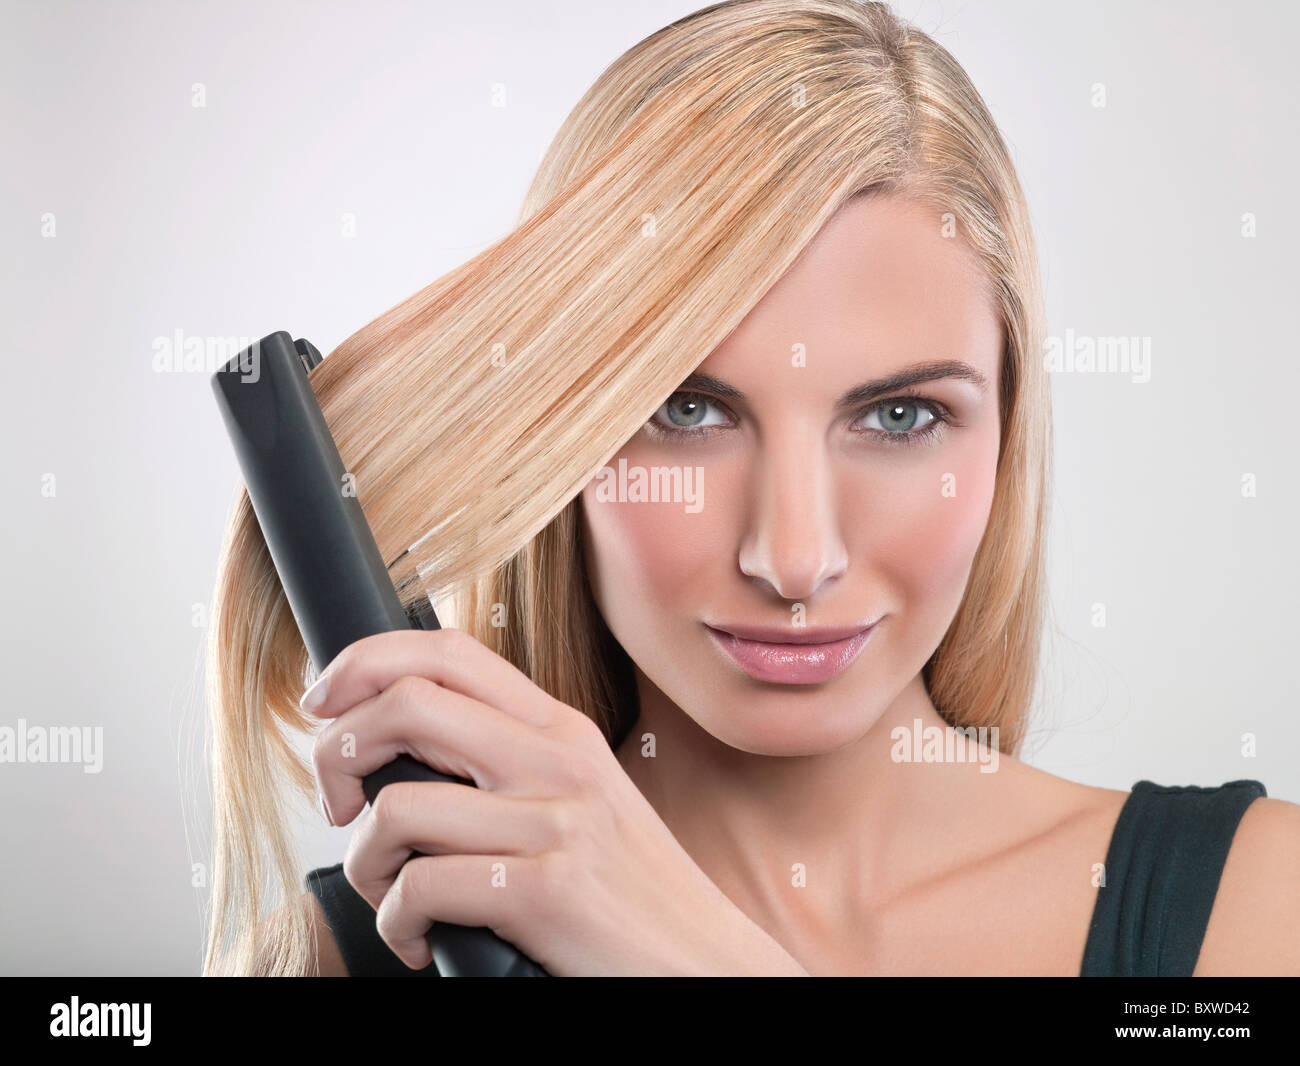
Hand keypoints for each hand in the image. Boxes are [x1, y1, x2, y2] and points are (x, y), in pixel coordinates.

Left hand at [303, 627, 807, 975]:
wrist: (705, 964)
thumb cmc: (628, 891)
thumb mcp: (580, 799)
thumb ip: (507, 761)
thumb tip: (398, 748)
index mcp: (560, 729)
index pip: (448, 651)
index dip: (366, 661)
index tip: (325, 702)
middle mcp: (557, 761)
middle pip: (408, 703)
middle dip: (338, 750)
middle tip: (341, 802)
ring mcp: (555, 825)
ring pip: (398, 809)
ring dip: (364, 864)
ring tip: (391, 893)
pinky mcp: (544, 894)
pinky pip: (420, 888)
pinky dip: (396, 922)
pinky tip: (421, 940)